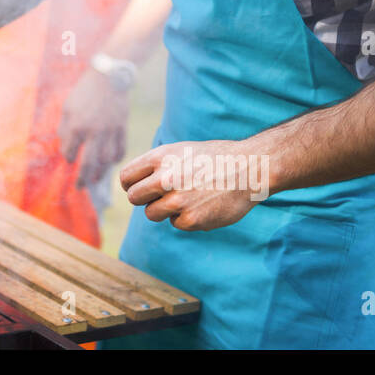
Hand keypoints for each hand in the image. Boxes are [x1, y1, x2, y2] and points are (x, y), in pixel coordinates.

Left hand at [59, 67, 128, 188]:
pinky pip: (121, 149)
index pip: (70, 151)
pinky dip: (116, 159)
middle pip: (88, 163)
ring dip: (101, 173)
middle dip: (83, 178)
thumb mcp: (68, 107)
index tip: (69, 160)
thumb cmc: (84, 92)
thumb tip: (65, 147)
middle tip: (80, 187)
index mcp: (77, 126)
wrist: (108, 78)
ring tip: (96, 179)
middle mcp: (94, 132)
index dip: (68, 158)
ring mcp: (110, 131)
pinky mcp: (123, 128)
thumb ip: (64, 128)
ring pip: (107, 160)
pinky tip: (110, 163)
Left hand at [119, 139, 267, 230]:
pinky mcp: (191, 220)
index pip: (126, 178)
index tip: (138, 188)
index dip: (130, 185)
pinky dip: (185, 218)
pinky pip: (175, 223)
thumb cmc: (213, 159)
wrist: (248, 169)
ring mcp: (177, 200)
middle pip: (134, 198)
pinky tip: (202, 205)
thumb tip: (133, 184)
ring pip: (152, 214)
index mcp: (161, 157)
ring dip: (164, 210)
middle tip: (160, 197)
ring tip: (186, 198)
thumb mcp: (180, 151)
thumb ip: (156, 166)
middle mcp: (165, 178)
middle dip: (144, 199)